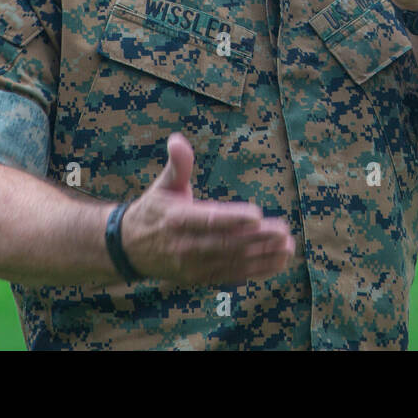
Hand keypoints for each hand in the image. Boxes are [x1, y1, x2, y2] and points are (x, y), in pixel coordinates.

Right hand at [120, 132, 294, 284]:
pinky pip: (231, 276)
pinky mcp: (200, 279)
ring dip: (262, 256)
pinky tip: (278, 263)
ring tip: (287, 247)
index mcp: (176, 220)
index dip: (233, 219)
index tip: (257, 215)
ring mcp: (192, 267)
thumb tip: (177, 139)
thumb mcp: (163, 184)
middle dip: (256, 239)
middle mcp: (184, 246)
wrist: (130, 248)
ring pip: (232, 262)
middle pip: (225, 244)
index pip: (208, 220)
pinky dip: (256, 271)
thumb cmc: (154, 210)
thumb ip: (177, 164)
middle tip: (282, 231)